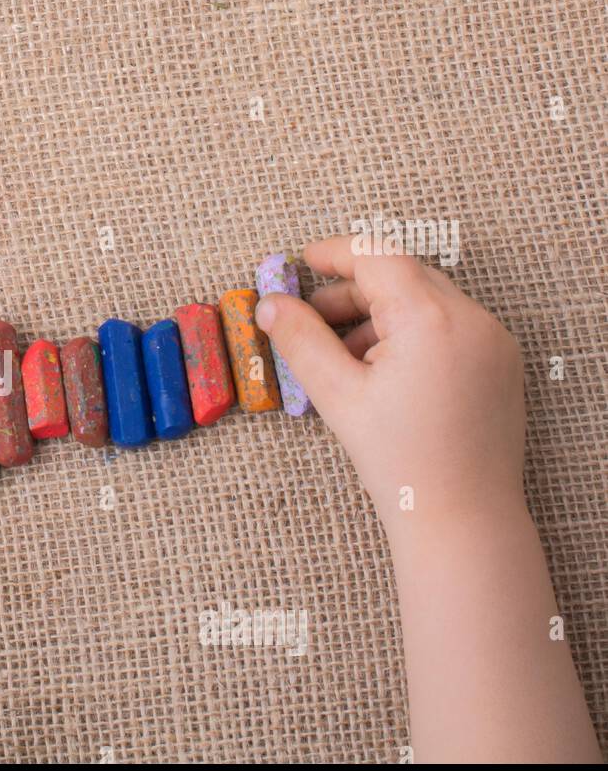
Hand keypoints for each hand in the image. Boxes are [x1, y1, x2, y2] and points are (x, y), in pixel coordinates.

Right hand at [254, 236, 526, 531]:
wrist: (462, 517)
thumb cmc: (401, 461)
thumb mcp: (337, 395)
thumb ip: (301, 341)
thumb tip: (270, 305)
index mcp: (432, 319)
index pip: (378, 257)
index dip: (335, 253)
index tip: (302, 262)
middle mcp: (473, 319)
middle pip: (403, 276)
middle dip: (353, 291)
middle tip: (311, 319)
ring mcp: (493, 341)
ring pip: (427, 301)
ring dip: (380, 314)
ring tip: (344, 358)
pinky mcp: (500, 364)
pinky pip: (450, 327)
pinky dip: (411, 334)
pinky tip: (382, 374)